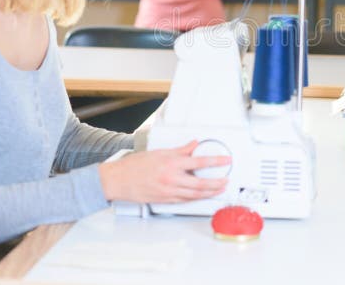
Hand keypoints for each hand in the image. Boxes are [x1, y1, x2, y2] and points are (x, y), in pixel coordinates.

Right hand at [99, 140, 230, 202]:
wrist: (118, 180)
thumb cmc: (135, 166)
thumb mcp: (159, 152)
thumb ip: (180, 150)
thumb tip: (193, 144)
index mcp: (171, 164)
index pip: (199, 162)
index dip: (215, 161)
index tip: (226, 160)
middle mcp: (171, 178)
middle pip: (201, 183)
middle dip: (216, 183)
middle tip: (226, 180)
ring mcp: (168, 191)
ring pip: (195, 194)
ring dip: (209, 193)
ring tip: (219, 189)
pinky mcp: (165, 200)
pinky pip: (185, 200)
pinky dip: (196, 198)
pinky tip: (202, 196)